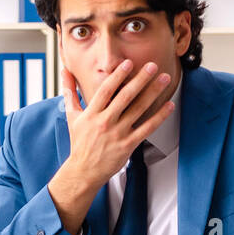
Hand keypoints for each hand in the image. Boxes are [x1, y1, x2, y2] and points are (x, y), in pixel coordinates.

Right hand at [61, 60, 174, 189]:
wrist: (84, 171)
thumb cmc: (79, 143)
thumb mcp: (72, 116)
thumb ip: (69, 92)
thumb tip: (64, 71)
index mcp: (92, 114)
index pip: (106, 91)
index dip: (118, 76)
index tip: (128, 63)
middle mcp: (105, 122)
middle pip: (125, 97)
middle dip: (140, 79)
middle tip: (153, 65)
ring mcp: (118, 134)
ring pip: (139, 109)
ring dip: (153, 93)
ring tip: (165, 79)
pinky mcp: (128, 145)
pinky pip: (147, 128)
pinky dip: (159, 117)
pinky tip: (169, 105)